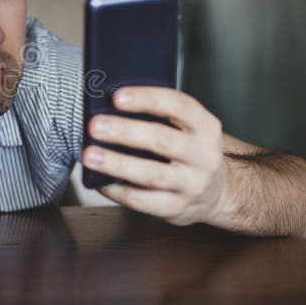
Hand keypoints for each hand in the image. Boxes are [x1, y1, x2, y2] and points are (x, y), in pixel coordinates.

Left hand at [81, 87, 226, 226]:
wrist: (215, 193)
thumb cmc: (188, 151)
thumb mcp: (187, 128)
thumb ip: (158, 115)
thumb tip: (108, 106)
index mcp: (206, 127)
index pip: (179, 106)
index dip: (147, 99)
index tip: (117, 96)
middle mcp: (203, 156)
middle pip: (162, 139)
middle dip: (125, 131)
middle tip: (95, 126)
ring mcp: (191, 185)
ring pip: (152, 173)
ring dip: (117, 163)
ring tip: (90, 155)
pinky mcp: (176, 208)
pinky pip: (142, 200)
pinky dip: (117, 190)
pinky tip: (99, 181)